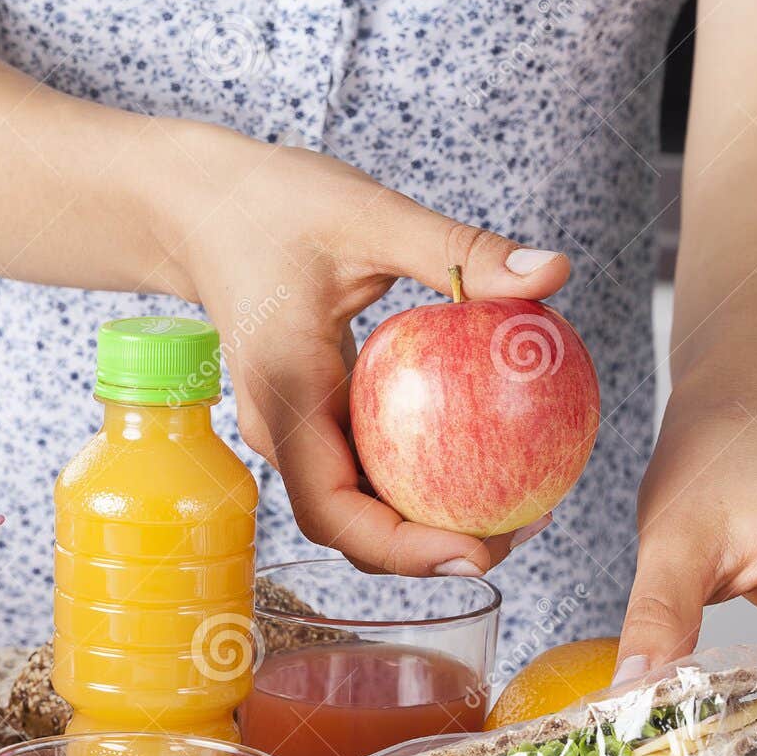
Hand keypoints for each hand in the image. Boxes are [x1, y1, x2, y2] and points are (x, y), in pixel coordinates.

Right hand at [161, 123, 566, 575]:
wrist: (200, 205)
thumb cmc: (273, 204)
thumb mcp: (370, 214)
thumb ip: (460, 249)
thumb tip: (556, 273)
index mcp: (286, 400)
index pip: (336, 512)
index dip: (405, 552)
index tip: (476, 551)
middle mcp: (287, 433)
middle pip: (359, 529)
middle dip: (437, 549)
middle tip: (526, 524)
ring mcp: (298, 429)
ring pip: (365, 505)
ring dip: (435, 518)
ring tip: (520, 501)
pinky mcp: (316, 414)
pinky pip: (372, 463)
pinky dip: (425, 471)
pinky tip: (490, 448)